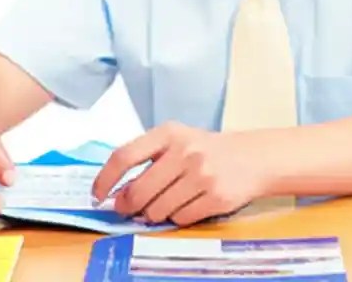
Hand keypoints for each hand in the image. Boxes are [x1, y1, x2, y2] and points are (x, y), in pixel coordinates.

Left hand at [91, 122, 271, 226]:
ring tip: (167, 202)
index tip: (97, 194)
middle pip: (138, 192)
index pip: (124, 156)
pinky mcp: (216, 197)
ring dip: (155, 213)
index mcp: (170, 133)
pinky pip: (180, 219)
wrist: (253, 157)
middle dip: (128, 206)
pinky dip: (177, 217)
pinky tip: (187, 204)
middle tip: (129, 209)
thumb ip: (148, 160)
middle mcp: (186, 152)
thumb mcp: (178, 142)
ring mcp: (202, 176)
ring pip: (157, 210)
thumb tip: (117, 194)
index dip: (105, 179)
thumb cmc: (208, 150)